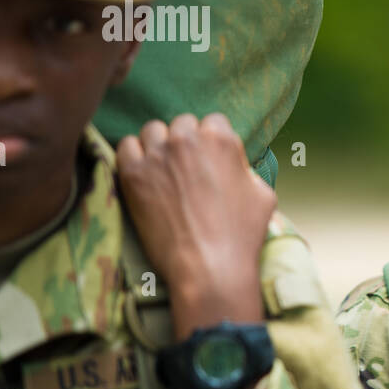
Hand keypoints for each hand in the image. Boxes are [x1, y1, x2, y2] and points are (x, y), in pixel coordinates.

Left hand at [117, 113, 273, 339]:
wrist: (209, 266)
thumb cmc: (242, 234)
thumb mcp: (263, 194)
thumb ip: (246, 170)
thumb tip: (237, 168)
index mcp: (221, 139)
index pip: (213, 121)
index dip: (213, 140)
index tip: (211, 160)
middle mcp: (187, 139)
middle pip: (182, 123)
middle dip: (186, 142)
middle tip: (188, 169)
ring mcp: (157, 155)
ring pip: (152, 130)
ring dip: (158, 145)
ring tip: (164, 169)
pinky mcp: (133, 174)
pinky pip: (125, 147)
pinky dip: (133, 155)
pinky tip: (143, 174)